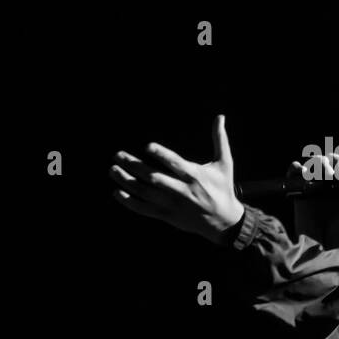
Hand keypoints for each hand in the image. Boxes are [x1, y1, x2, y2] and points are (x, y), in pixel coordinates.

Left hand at [110, 114, 244, 243]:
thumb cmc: (222, 188)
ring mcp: (172, 205)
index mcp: (195, 175)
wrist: (223, 221)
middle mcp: (182, 190)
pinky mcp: (167, 216)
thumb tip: (220, 116)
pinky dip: (129, 201)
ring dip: (126, 181)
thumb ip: (219, 139)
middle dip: (134, 166)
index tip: (147, 146)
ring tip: (113, 170)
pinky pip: (144, 209)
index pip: (175, 163)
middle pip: (154, 178)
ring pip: (145, 193)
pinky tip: (117, 192)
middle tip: (118, 155)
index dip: (161, 154)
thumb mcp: (224, 163)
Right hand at [287, 153, 338, 248]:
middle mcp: (329, 181)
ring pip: (314, 161)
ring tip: (327, 176)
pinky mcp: (298, 189)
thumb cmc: (337, 232)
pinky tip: (304, 174)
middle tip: (337, 176)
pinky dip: (297, 168)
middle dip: (336, 161)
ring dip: (320, 163)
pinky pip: (294, 171)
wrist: (319, 245)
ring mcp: (313, 184)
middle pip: (331, 158)